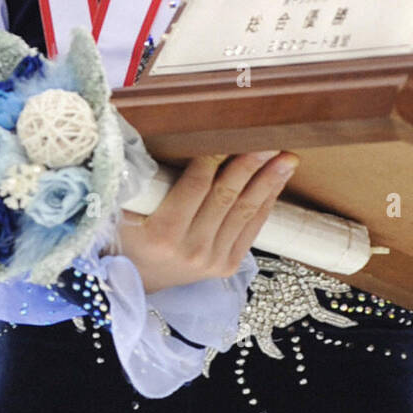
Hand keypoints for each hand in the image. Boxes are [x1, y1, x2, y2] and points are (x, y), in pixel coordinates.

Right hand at [116, 150, 298, 294]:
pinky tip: (277, 181)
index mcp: (162, 233)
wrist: (139, 280)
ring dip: (268, 181)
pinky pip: (252, 228)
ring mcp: (212, 260)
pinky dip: (266, 201)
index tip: (229, 132)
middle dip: (250, 164)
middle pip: (226, 196)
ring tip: (286, 157)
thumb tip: (156, 139)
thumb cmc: (130, 236)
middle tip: (269, 139)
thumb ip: (142, 181)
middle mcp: (190, 249)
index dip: (214, 156)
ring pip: (245, 211)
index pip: (195, 185)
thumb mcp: (126, 210)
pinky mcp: (227, 265)